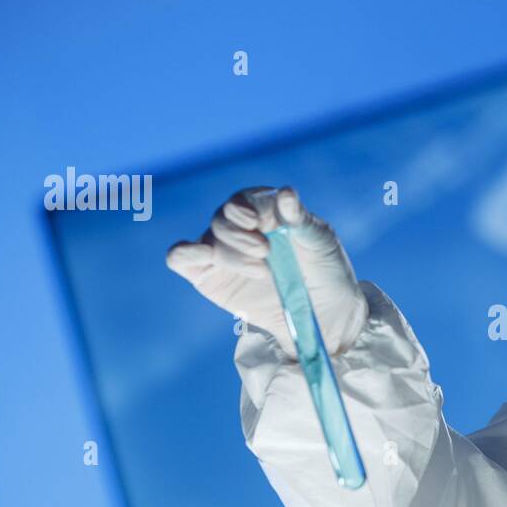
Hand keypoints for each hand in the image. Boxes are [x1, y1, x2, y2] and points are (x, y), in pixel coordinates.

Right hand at [166, 186, 367, 357]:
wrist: (326, 314)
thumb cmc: (326, 271)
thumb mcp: (321, 242)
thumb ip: (300, 219)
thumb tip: (285, 192)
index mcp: (266, 211)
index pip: (243, 200)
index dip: (243, 207)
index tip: (255, 223)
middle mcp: (240, 228)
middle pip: (221, 219)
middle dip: (239, 235)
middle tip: (265, 252)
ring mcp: (222, 252)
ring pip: (205, 239)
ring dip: (229, 253)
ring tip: (261, 271)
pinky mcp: (208, 276)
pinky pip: (180, 258)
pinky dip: (182, 253)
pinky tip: (204, 257)